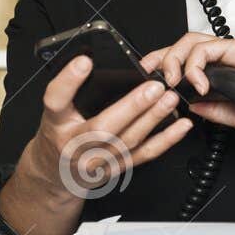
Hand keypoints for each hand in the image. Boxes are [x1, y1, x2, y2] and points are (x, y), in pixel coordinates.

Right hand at [20, 53, 192, 202]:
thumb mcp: (57, 111)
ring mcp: (95, 160)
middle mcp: (73, 144)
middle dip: (131, 107)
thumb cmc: (60, 134)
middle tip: (153, 87)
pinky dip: (165, 140)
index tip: (84, 61)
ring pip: (127, 141)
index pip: (55, 100)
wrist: (55, 173)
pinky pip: (143, 154)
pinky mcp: (115, 169)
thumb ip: (73, 92)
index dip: (68, 81)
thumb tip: (96, 61)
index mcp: (55, 122)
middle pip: (101, 127)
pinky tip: (180, 126)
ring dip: (152, 119)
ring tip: (168, 99)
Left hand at [139, 33, 234, 137]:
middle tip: (151, 75)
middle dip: (160, 58)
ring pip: (191, 43)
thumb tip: (191, 107)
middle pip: (183, 48)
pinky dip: (196, 65)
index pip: (187, 63)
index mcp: (225, 76)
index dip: (165, 67)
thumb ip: (216, 112)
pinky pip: (208, 50)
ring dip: (174, 59)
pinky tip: (198, 83)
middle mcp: (226, 61)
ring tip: (174, 80)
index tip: (150, 79)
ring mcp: (232, 53)